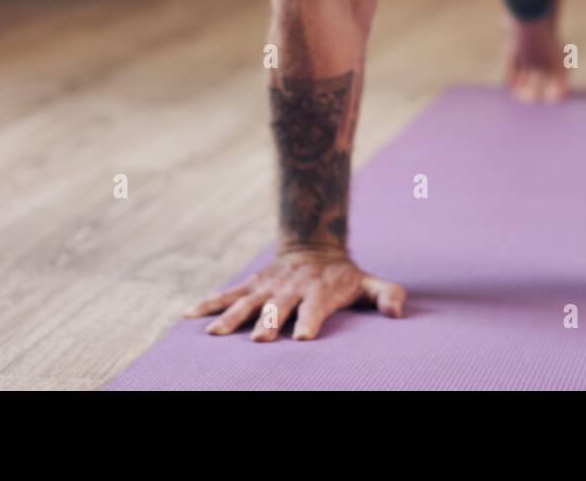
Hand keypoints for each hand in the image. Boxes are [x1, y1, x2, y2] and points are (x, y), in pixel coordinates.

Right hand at [184, 248, 406, 341]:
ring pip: (248, 302)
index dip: (310, 321)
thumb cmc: (344, 276)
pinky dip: (208, 303)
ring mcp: (268, 286)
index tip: (303, 338)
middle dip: (269, 323)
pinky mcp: (252, 285)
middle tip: (260, 340)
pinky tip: (188, 315)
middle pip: (278, 307)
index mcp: (319, 291)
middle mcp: (291, 289)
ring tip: (215, 335)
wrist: (314, 245)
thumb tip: (397, 312)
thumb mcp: (368, 282)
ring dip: (232, 317)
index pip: (315, 307)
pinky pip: (227, 294)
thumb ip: (386, 295)